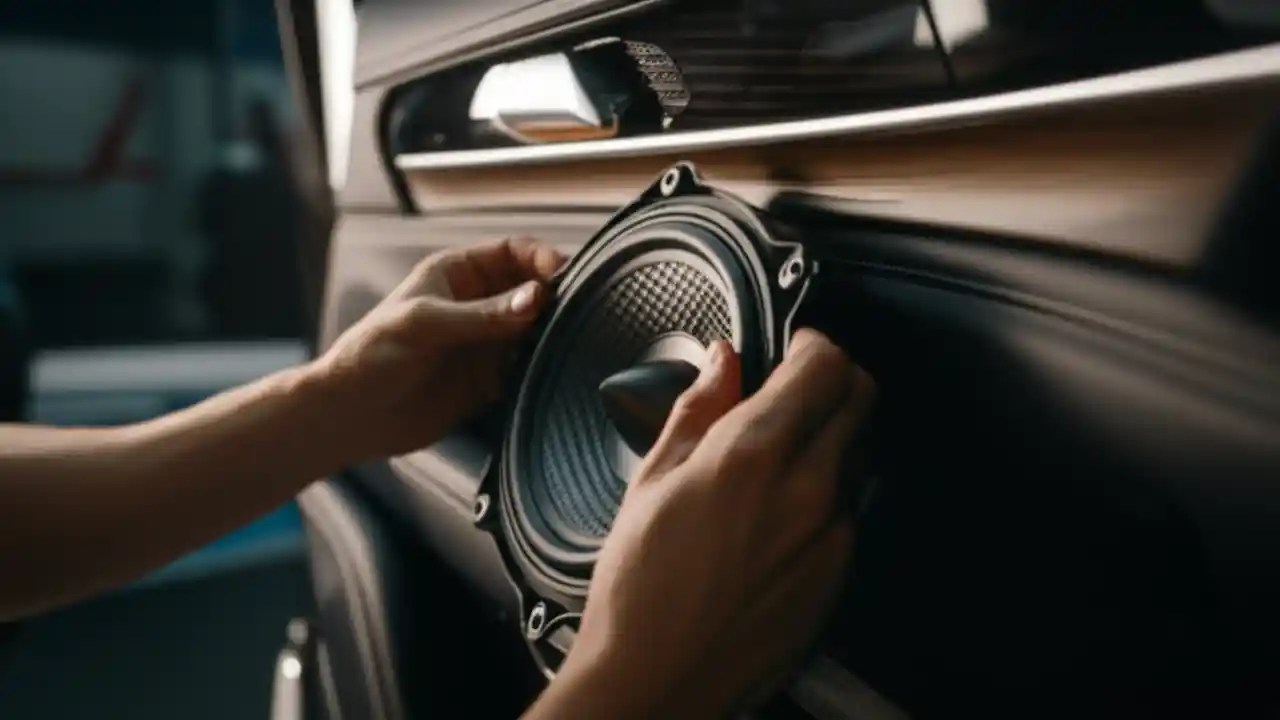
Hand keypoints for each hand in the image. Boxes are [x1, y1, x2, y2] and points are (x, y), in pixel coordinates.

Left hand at [307, 238, 564, 464]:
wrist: (352, 416)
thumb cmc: (372, 356)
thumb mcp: (426, 324)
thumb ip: (483, 314)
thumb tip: (537, 299)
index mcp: (457, 273)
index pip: (514, 252)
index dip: (542, 258)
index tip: (564, 275)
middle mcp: (477, 304)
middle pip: (533, 290)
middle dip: (556, 298)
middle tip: (576, 312)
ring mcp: (486, 343)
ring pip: (536, 330)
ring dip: (553, 335)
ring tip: (566, 344)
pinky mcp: (490, 381)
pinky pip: (529, 368)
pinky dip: (543, 369)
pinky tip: (551, 373)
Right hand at [530, 329, 875, 718]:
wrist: (658, 681)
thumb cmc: (640, 592)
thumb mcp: (651, 481)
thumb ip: (697, 409)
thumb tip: (719, 363)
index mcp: (753, 454)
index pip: (823, 363)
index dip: (810, 343)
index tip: (793, 347)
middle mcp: (807, 488)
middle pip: (861, 396)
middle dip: (834, 378)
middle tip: (797, 386)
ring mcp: (832, 533)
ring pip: (861, 450)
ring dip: (834, 433)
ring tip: (782, 453)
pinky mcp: (841, 572)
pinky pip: (851, 507)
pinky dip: (829, 489)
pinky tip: (781, 509)